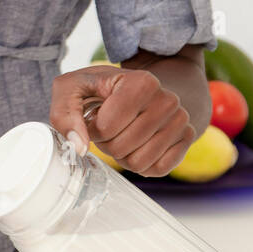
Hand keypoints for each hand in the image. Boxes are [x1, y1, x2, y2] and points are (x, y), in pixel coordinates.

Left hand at [49, 64, 195, 176]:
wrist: (140, 88)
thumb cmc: (101, 89)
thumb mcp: (73, 88)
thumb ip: (65, 113)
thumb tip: (79, 147)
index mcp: (142, 82)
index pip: (107, 127)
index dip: (93, 129)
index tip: (96, 116)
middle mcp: (168, 100)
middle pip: (122, 147)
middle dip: (107, 144)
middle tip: (109, 128)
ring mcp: (181, 120)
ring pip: (139, 163)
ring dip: (123, 156)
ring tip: (123, 135)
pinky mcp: (187, 138)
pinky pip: (159, 169)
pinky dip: (142, 164)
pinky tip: (138, 145)